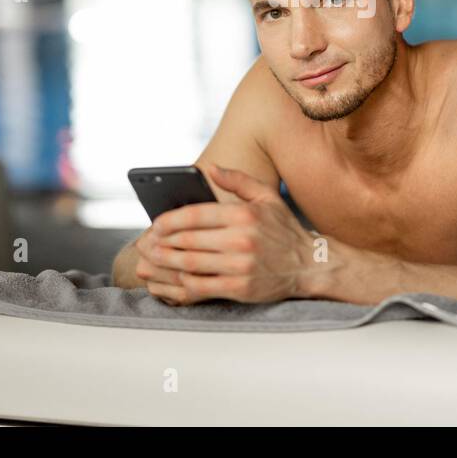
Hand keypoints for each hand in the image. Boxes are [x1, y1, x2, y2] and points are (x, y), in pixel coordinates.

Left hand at [138, 166, 313, 305]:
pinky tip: (175, 277)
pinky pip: (201, 286)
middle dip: (162, 242)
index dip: (170, 220)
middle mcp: (242, 240)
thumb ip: (238, 180)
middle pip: (188, 240)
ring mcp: (240, 266)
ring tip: (153, 259)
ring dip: (166, 262)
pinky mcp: (240, 288)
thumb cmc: (283, 229)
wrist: (309, 264)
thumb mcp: (266, 197)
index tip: (155, 224)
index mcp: (244, 215)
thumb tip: (211, 169)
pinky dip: (182, 282)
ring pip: (190, 264)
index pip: (196, 215)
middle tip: (147, 242)